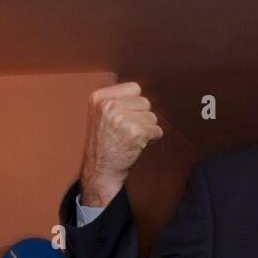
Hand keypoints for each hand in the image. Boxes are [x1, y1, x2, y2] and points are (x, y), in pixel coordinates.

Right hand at [79, 82, 162, 205]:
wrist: (100, 170)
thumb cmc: (104, 143)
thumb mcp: (100, 115)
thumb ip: (117, 100)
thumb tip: (141, 92)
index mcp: (99, 98)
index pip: (134, 88)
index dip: (134, 104)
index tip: (124, 117)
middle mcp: (109, 106)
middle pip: (145, 102)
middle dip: (141, 117)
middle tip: (127, 131)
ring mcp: (123, 119)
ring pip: (152, 117)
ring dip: (146, 129)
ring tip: (130, 139)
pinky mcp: (136, 133)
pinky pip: (158, 131)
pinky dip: (152, 140)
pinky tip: (136, 146)